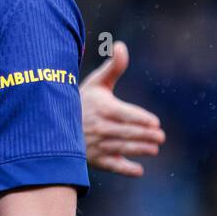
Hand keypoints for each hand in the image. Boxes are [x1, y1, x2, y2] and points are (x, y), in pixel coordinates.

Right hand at [80, 40, 164, 175]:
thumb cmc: (83, 100)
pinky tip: (138, 170)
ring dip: (139, 150)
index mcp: (100, 108)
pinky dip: (124, 169)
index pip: (124, 114)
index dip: (140, 119)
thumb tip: (121, 45)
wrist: (56, 123)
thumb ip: (113, 67)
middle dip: (145, 135)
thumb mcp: (96, 83)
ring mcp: (94, 144)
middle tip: (160, 136)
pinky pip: (110, 166)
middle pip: (125, 132)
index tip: (155, 123)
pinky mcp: (93, 159)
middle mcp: (97, 127)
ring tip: (154, 149)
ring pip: (120, 148)